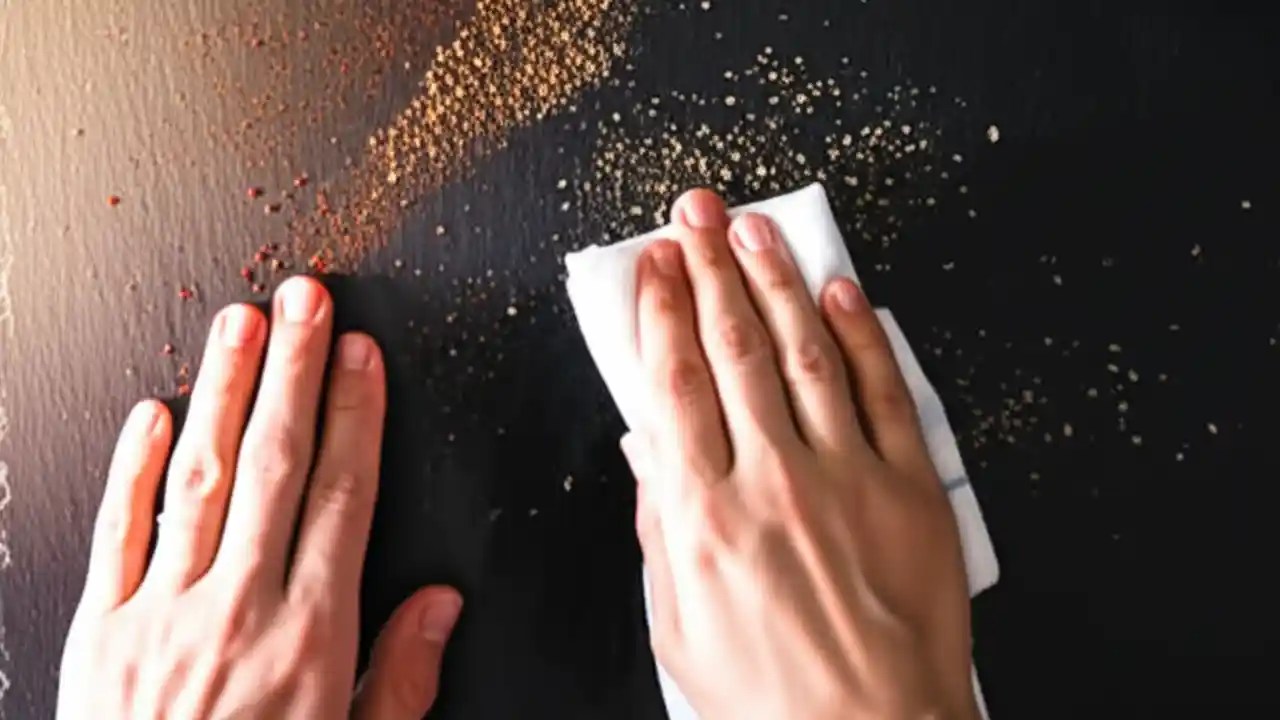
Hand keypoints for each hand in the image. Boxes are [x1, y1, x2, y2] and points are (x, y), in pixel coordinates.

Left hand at [59, 277, 461, 719]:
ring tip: (239, 324)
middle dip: (294, 372)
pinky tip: (151, 411)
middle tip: (305, 300)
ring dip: (223, 391)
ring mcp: (163, 615)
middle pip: (274, 465)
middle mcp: (239, 611)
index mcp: (311, 637)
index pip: (342, 497)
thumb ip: (400, 676)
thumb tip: (439, 603)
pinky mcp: (101, 633)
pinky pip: (118, 533)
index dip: (356, 416)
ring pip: (198, 478)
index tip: (360, 357)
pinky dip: (132, 468)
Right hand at [624, 191, 977, 718]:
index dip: (660, 311)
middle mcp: (771, 481)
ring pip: (803, 354)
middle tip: (697, 215)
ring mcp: (846, 477)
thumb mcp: (676, 624)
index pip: (673, 383)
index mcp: (704, 514)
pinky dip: (858, 337)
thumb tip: (650, 452)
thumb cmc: (771, 695)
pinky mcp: (909, 487)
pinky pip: (883, 392)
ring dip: (776, 282)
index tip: (653, 264)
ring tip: (756, 231)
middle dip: (708, 269)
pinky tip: (839, 292)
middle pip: (732, 350)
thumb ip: (660, 529)